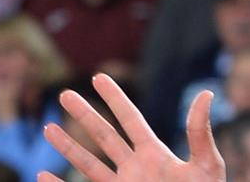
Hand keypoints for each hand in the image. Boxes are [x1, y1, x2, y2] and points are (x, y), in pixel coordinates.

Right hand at [44, 78, 222, 181]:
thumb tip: (207, 94)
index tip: (99, 77)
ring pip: (88, 164)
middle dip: (84, 114)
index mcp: (154, 154)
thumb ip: (199, 133)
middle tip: (64, 94)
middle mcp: (134, 168)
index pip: (131, 119)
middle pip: (104, 135)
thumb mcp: (206, 167)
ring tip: (47, 129)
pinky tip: (42, 175)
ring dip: (67, 147)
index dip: (115, 98)